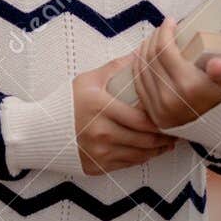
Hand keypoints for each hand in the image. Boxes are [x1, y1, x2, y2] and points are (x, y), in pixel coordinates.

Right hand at [71, 56, 178, 175]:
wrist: (43, 130)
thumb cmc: (67, 102)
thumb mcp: (88, 80)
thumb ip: (116, 68)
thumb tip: (141, 54)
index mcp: (100, 107)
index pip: (141, 119)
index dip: (162, 120)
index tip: (173, 115)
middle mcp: (100, 132)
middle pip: (144, 139)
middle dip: (165, 137)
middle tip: (177, 131)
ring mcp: (98, 152)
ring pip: (139, 154)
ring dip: (157, 150)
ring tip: (168, 142)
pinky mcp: (97, 166)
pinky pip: (128, 164)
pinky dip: (142, 158)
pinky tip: (150, 151)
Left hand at [131, 17, 220, 131]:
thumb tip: (216, 64)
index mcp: (188, 86)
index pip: (165, 50)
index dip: (165, 31)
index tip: (170, 20)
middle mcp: (169, 98)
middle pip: (151, 57)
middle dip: (154, 37)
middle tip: (162, 28)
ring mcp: (159, 108)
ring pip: (142, 69)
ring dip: (144, 49)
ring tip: (154, 39)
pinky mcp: (153, 114)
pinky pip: (139, 84)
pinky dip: (139, 66)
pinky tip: (144, 56)